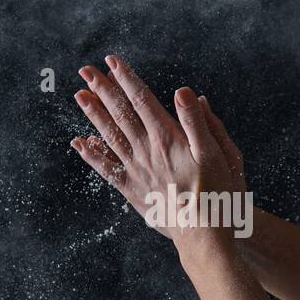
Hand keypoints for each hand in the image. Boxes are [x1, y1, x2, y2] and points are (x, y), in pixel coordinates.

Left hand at [70, 54, 246, 255]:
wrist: (204, 237)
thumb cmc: (219, 195)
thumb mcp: (221, 155)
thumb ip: (199, 123)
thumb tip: (185, 93)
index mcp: (169, 139)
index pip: (143, 101)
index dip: (127, 79)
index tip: (112, 62)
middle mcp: (147, 152)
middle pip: (121, 114)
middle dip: (103, 90)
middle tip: (86, 71)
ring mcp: (137, 172)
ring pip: (110, 137)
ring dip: (94, 115)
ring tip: (79, 96)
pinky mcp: (133, 191)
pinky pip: (107, 170)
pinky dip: (91, 155)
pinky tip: (78, 143)